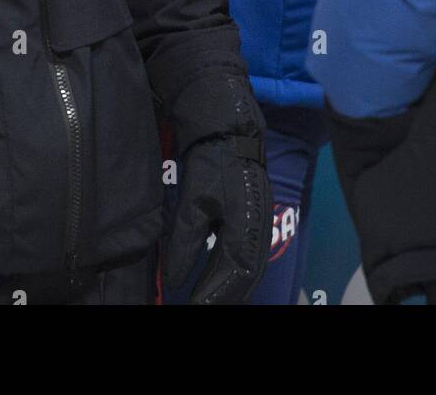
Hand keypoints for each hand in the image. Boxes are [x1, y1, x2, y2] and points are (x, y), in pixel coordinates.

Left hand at [165, 134, 270, 303]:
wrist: (228, 129)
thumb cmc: (210, 162)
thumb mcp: (192, 204)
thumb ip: (184, 245)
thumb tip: (174, 281)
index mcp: (247, 229)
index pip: (234, 276)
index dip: (214, 295)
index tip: (194, 306)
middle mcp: (260, 231)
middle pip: (246, 277)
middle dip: (224, 295)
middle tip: (199, 305)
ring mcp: (261, 224)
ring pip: (249, 268)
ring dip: (228, 285)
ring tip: (205, 297)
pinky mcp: (255, 217)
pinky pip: (247, 254)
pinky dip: (231, 270)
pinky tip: (214, 276)